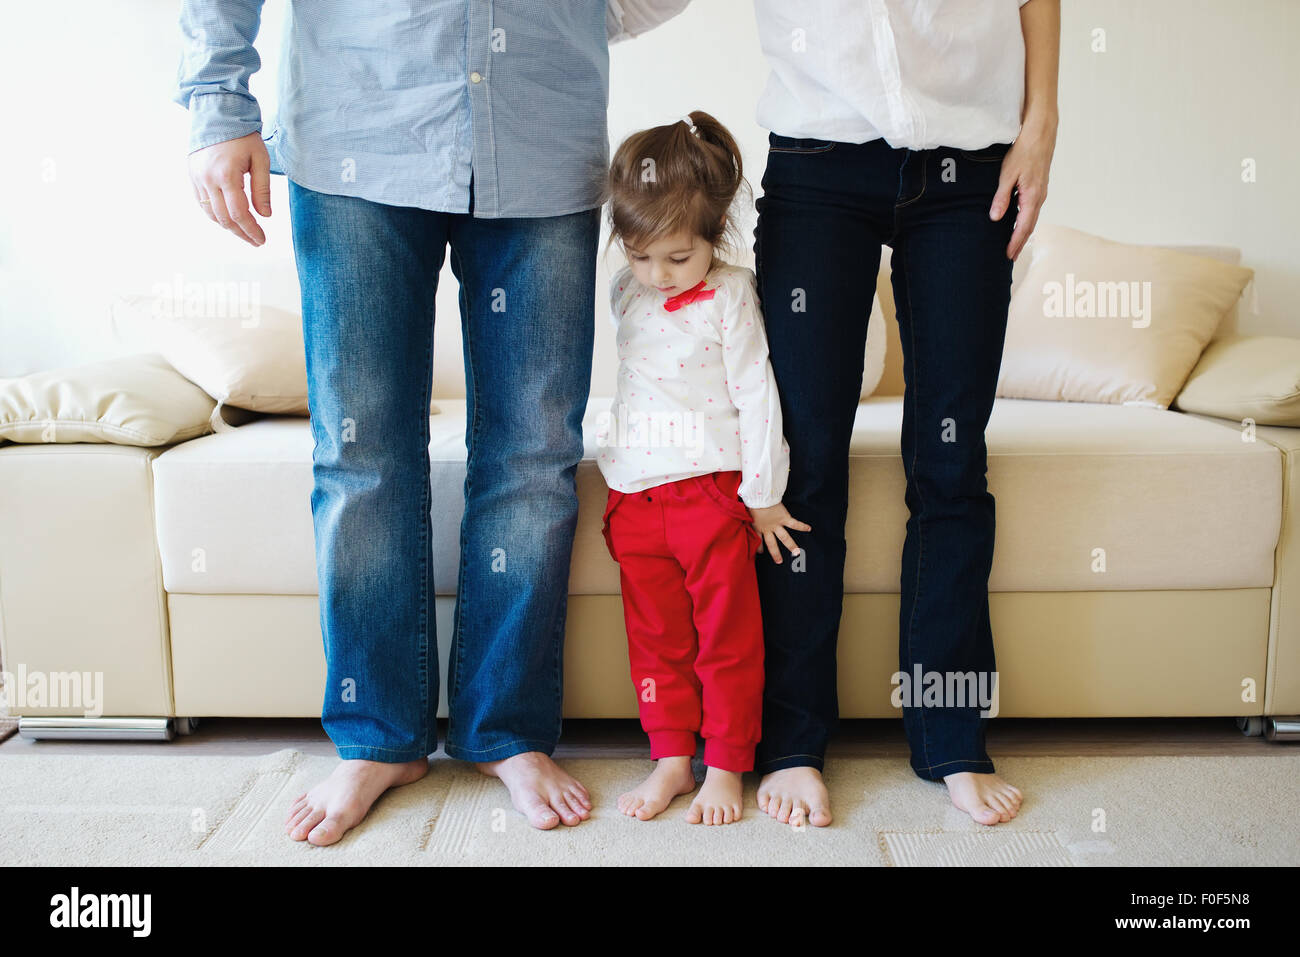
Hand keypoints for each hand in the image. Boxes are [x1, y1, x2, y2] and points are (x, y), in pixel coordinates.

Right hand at [188, 131, 271, 245]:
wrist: (217, 114)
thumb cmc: (243, 135)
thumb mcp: (260, 160)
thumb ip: (262, 189)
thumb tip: (265, 215)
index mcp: (227, 175)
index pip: (240, 213)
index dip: (251, 230)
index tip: (261, 239)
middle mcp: (208, 179)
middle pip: (224, 218)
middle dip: (241, 233)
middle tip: (255, 241)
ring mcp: (197, 178)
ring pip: (211, 213)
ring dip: (228, 226)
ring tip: (244, 232)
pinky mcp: (192, 175)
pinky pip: (202, 203)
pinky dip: (215, 215)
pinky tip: (228, 219)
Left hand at [747, 503, 811, 564]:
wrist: (759, 497)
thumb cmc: (752, 501)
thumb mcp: (746, 512)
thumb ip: (746, 517)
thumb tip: (739, 515)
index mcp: (757, 527)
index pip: (758, 540)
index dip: (759, 547)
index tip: (761, 553)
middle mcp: (768, 528)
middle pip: (772, 544)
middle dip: (775, 553)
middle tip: (779, 562)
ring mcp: (777, 524)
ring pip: (784, 537)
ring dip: (791, 545)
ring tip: (797, 553)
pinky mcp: (784, 518)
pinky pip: (794, 524)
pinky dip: (802, 526)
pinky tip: (809, 529)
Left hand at [989, 112, 1056, 260]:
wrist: (1041, 133)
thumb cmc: (1024, 151)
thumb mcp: (1007, 175)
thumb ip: (1001, 197)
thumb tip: (995, 218)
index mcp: (1032, 197)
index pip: (1023, 227)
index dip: (1015, 242)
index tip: (1009, 255)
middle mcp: (1040, 197)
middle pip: (1029, 226)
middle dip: (1020, 242)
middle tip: (1011, 257)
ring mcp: (1041, 192)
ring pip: (1032, 218)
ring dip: (1023, 232)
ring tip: (1014, 245)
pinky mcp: (1039, 187)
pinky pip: (1032, 209)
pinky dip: (1026, 220)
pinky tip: (1019, 223)